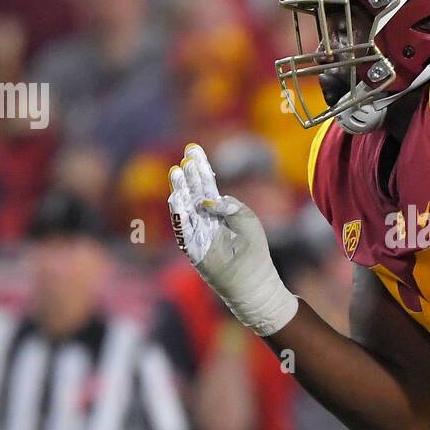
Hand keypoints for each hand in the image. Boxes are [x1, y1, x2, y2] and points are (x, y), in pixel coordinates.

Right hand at [167, 144, 298, 336]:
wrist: (253, 281)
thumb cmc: (254, 251)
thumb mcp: (246, 219)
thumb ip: (230, 206)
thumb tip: (208, 199)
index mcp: (219, 211)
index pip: (206, 184)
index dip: (200, 167)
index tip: (192, 148)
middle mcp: (205, 220)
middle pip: (193, 192)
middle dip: (189, 174)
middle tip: (184, 157)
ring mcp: (197, 234)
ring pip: (185, 207)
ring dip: (180, 190)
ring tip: (177, 172)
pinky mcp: (193, 249)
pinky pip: (183, 229)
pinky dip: (179, 213)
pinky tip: (176, 197)